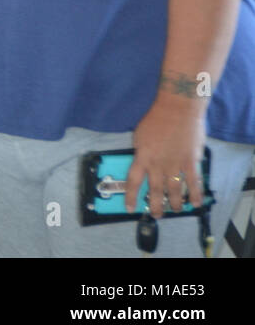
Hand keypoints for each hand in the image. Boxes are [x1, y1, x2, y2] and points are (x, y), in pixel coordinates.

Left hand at [126, 97, 207, 218]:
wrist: (177, 109)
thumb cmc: (156, 118)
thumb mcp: (139, 135)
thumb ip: (140, 151)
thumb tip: (140, 161)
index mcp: (142, 157)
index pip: (133, 181)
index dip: (131, 196)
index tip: (130, 208)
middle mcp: (158, 164)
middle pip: (155, 190)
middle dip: (155, 205)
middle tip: (156, 215)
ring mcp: (175, 164)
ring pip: (174, 190)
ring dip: (175, 203)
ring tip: (175, 210)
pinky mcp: (191, 162)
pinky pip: (193, 182)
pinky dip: (195, 194)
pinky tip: (195, 203)